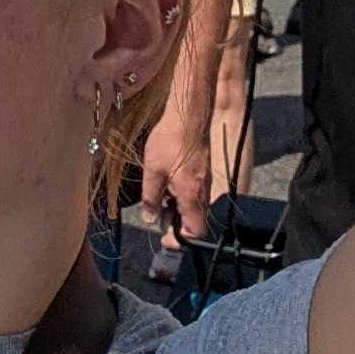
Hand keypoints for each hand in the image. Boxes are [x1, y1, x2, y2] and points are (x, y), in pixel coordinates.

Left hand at [138, 71, 225, 233]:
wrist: (188, 115)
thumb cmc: (170, 140)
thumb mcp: (152, 171)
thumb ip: (151, 198)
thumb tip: (150, 218)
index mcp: (191, 196)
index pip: (195, 231)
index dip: (181, 238)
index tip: (166, 236)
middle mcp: (202, 191)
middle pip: (194, 220)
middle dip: (176, 222)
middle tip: (158, 215)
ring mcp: (204, 180)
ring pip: (194, 205)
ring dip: (178, 207)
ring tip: (159, 197)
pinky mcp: (203, 170)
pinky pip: (194, 191)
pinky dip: (182, 193)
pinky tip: (167, 183)